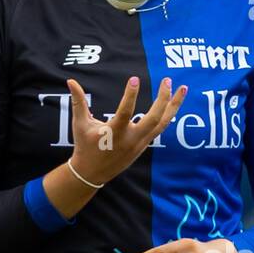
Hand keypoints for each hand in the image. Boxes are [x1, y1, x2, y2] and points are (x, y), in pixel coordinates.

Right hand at [67, 75, 186, 185]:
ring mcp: (140, 143)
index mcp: (114, 133)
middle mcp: (131, 139)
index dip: (130, 96)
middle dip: (163, 99)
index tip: (135, 79)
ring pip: (163, 124)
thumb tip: (70, 81)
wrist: (92, 173)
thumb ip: (78, 101)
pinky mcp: (144, 145)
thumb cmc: (85, 146)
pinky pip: (160, 128)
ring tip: (183, 89)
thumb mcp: (80, 124)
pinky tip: (173, 102)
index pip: (125, 112)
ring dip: (174, 106)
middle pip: (154, 119)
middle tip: (167, 80)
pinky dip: (168, 115)